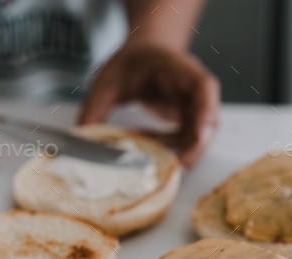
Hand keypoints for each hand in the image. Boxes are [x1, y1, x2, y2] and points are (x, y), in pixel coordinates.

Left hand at [78, 43, 219, 167]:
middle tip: (176, 169)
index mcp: (180, 69)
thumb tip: (83, 137)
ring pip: (199, 137)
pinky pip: (185, 142)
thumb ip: (96, 106)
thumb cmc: (132, 62)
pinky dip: (166, 149)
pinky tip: (145, 144)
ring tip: (145, 153)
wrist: (143, 55)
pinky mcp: (188, 121)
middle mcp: (194, 90)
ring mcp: (194, 107)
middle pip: (208, 121)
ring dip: (175, 151)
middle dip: (194, 148)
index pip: (204, 87)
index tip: (200, 135)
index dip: (205, 112)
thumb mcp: (108, 79)